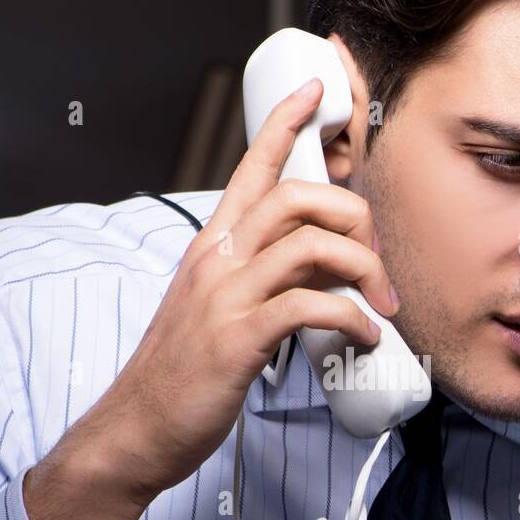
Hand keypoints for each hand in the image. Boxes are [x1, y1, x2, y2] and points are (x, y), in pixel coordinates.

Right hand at [30, 76, 400, 519]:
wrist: (137, 429)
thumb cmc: (182, 374)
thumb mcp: (218, 310)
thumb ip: (265, 278)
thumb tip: (326, 269)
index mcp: (212, 247)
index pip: (250, 168)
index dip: (284, 123)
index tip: (315, 90)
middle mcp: (217, 260)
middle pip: (296, 197)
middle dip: (354, 215)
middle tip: (378, 260)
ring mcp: (225, 297)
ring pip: (310, 244)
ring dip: (364, 270)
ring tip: (382, 306)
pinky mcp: (238, 338)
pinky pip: (311, 306)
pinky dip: (351, 318)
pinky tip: (362, 337)